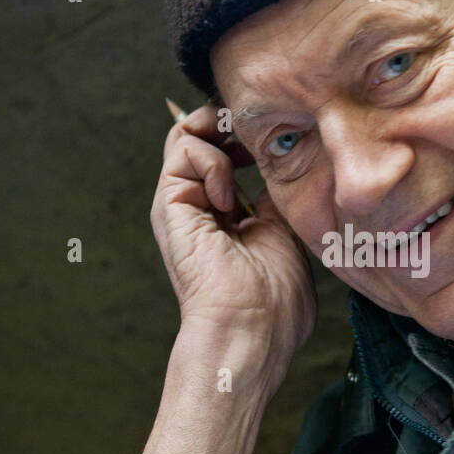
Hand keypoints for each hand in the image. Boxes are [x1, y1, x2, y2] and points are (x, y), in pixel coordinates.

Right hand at [152, 102, 316, 380]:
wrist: (252, 329)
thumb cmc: (276, 303)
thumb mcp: (285, 236)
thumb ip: (274, 202)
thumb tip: (274, 172)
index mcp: (222, 219)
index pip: (223, 156)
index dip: (246, 137)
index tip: (277, 138)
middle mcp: (196, 209)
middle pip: (200, 137)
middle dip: (231, 123)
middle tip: (258, 137)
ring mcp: (180, 206)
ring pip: (187, 134)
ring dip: (221, 137)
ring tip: (242, 171)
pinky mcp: (168, 205)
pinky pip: (183, 149)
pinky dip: (212, 160)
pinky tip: (228, 198)